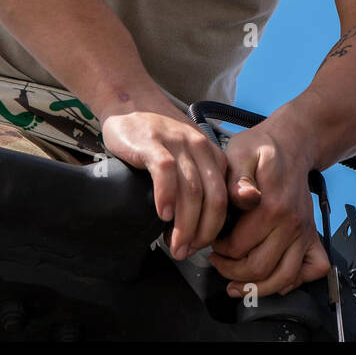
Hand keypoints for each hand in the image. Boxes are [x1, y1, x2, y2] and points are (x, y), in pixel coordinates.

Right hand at [99, 95, 229, 261]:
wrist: (131, 101)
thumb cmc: (157, 137)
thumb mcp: (186, 157)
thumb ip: (195, 183)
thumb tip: (193, 229)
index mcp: (213, 156)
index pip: (224, 198)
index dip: (215, 228)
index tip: (200, 247)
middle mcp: (201, 149)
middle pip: (213, 198)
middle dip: (202, 232)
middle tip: (187, 252)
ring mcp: (178, 145)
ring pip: (192, 190)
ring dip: (184, 223)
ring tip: (174, 245)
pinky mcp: (153, 143)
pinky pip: (166, 172)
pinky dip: (166, 197)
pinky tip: (162, 215)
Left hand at [208, 123, 331, 298]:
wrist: (292, 144)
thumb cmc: (262, 149)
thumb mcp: (241, 153)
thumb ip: (237, 177)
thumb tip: (243, 196)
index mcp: (272, 206)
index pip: (239, 248)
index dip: (219, 250)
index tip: (212, 242)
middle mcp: (292, 223)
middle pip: (259, 268)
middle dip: (232, 271)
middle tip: (218, 260)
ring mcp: (304, 231)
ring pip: (284, 277)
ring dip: (258, 286)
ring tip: (237, 281)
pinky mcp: (311, 235)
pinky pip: (312, 269)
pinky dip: (294, 281)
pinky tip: (274, 277)